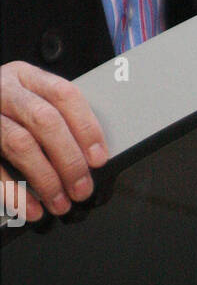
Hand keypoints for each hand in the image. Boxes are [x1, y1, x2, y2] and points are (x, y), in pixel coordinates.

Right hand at [1, 61, 107, 222]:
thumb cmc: (6, 109)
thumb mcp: (29, 100)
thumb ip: (56, 119)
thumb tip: (91, 158)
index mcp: (26, 77)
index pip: (64, 95)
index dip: (86, 127)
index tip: (98, 158)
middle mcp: (4, 90)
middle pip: (44, 120)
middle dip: (69, 158)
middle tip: (82, 187)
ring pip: (20, 143)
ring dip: (45, 179)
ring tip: (59, 202)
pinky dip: (13, 191)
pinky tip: (29, 207)